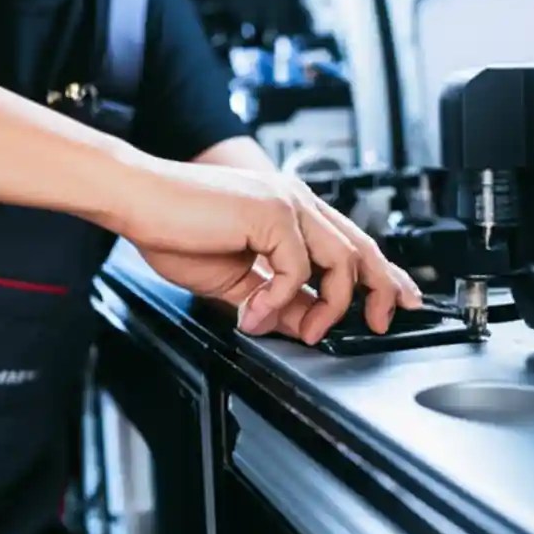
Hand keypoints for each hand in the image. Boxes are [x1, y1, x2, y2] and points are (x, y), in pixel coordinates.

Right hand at [116, 158, 422, 343]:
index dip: (382, 275)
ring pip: (342, 262)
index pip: (353, 243)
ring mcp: (287, 203)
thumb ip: (275, 299)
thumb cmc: (174, 229)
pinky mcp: (271, 212)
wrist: (136, 201)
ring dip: (328, 307)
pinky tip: (253, 313)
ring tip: (303, 331)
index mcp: (291, 211)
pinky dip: (280, 301)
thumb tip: (303, 325)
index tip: (396, 303)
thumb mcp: (236, 280)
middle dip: (383, 290)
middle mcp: (297, 201)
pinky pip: (298, 270)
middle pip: (363, 249)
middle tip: (380, 325)